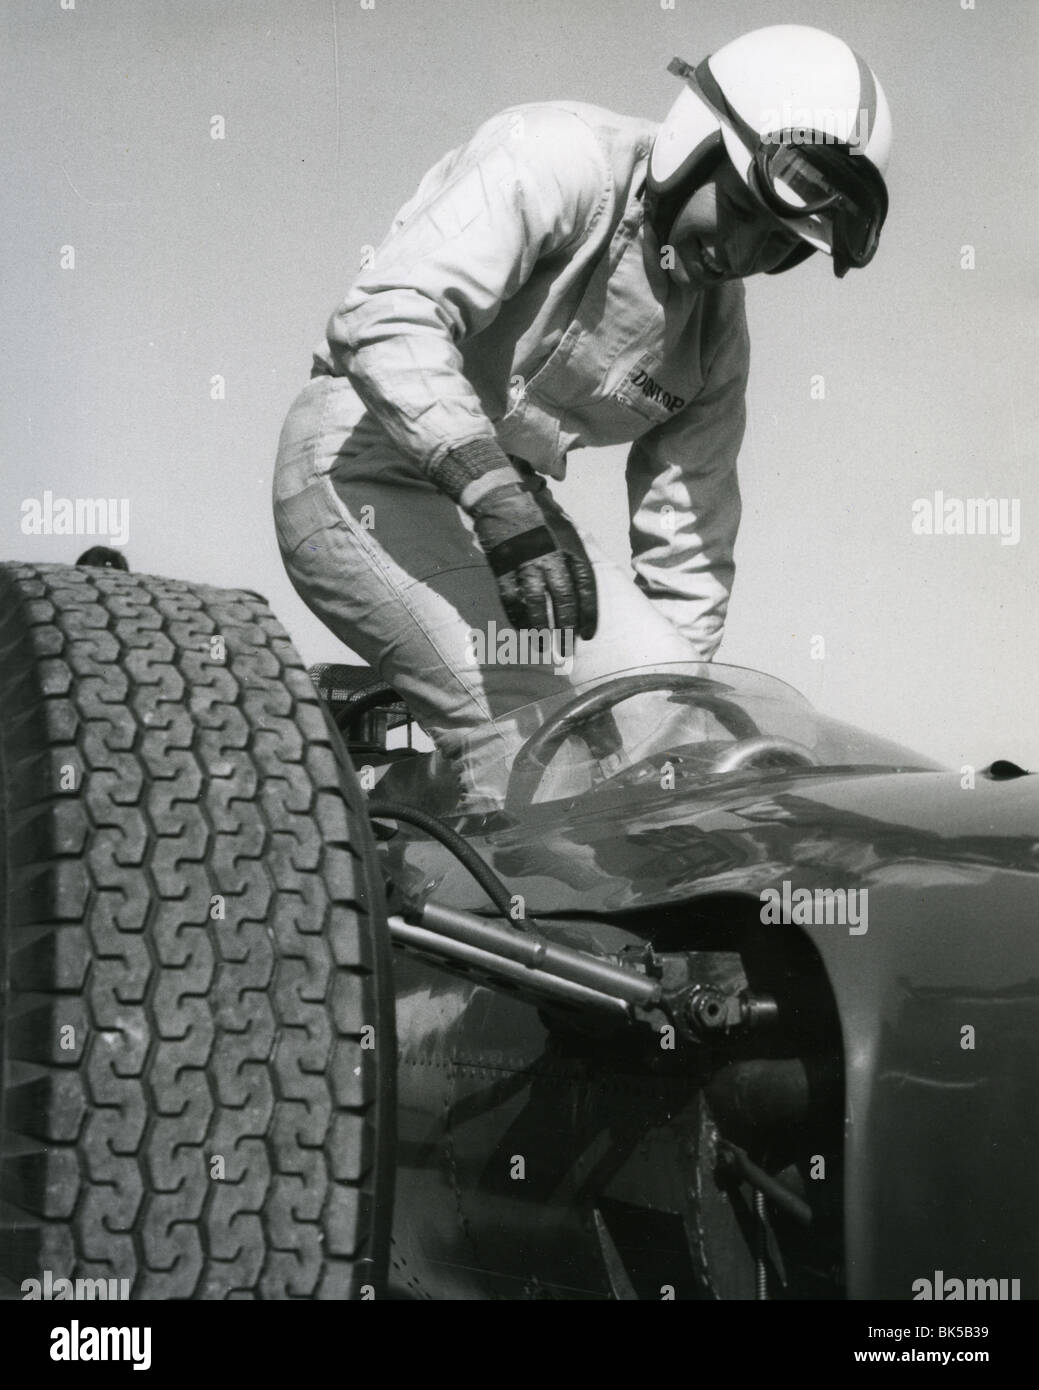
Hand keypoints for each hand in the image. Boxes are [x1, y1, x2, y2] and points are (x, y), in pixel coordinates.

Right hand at [470, 481, 597, 639]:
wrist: (503, 498)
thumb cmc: (538, 516)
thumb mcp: (566, 529)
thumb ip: (575, 554)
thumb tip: (583, 584)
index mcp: (570, 547)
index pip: (585, 585)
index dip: (588, 613)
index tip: (587, 635)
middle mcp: (551, 557)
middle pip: (563, 599)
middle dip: (566, 629)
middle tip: (567, 654)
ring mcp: (525, 563)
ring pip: (536, 603)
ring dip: (540, 630)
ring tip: (543, 649)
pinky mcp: (503, 568)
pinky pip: (511, 599)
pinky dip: (516, 618)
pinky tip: (522, 631)